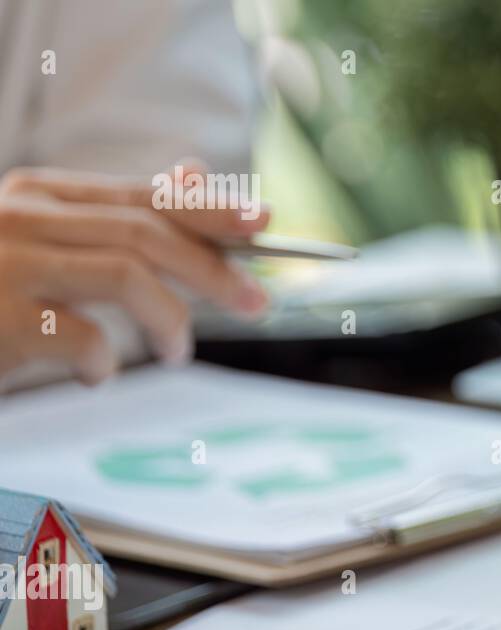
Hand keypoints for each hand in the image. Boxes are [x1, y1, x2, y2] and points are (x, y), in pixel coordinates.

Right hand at [0, 164, 268, 384]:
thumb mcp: (48, 243)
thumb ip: (116, 216)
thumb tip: (196, 174)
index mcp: (41, 195)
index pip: (145, 196)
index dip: (211, 210)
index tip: (265, 223)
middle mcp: (23, 217)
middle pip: (146, 234)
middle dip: (213, 270)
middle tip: (255, 303)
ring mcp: (5, 263)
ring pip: (126, 276)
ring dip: (170, 319)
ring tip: (179, 352)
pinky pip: (80, 337)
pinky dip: (107, 359)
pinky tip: (97, 372)